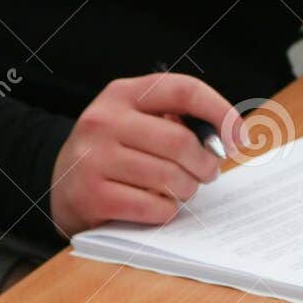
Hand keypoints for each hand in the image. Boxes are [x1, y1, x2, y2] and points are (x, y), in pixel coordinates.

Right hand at [50, 73, 240, 235]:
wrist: (63, 188)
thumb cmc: (118, 154)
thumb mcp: (138, 124)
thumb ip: (178, 123)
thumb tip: (228, 139)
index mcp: (122, 94)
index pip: (184, 90)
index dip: (220, 112)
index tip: (238, 137)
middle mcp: (103, 120)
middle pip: (181, 142)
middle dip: (206, 164)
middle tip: (207, 173)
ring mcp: (93, 157)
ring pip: (171, 178)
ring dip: (187, 190)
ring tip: (181, 189)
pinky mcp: (91, 195)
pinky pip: (154, 207)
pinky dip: (167, 211)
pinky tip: (157, 206)